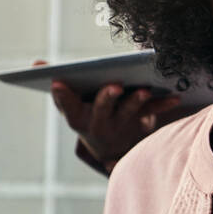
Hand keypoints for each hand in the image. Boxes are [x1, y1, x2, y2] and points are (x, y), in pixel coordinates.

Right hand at [33, 60, 184, 167]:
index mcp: (78, 117)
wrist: (113, 149)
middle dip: (106, 98)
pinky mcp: (140, 123)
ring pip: (128, 113)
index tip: (57, 81)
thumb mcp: (72, 104)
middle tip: (113, 85)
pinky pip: (153, 113)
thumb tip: (37, 64)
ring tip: (144, 90)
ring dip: (136, 101)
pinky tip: (175, 96)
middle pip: (101, 111)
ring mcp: (120, 125)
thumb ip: (60, 86)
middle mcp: (98, 125)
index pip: (67, 108)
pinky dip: (164, 105)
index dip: (62, 96)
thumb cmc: (88, 115)